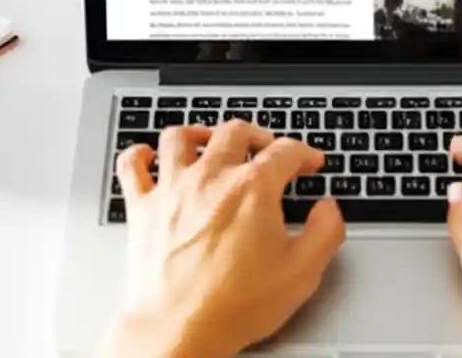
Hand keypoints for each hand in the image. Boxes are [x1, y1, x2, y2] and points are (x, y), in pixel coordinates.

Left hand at [108, 122, 346, 357]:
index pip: (285, 151)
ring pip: (180, 137)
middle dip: (257, 134)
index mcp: (253, 188)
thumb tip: (329, 209)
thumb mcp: (301, 272)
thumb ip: (326, 232)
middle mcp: (211, 178)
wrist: (179, 329)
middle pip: (234, 132)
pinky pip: (131, 166)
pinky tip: (148, 155)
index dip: (304, 153)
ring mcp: (172, 189)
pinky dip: (139, 154)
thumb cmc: (234, 305)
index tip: (309, 162)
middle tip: (266, 147)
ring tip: (210, 140)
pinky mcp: (142, 208)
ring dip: (200, 133)